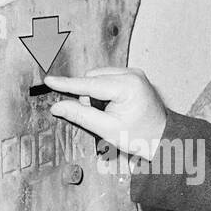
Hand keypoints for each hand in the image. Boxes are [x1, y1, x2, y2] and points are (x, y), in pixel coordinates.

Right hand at [45, 68, 166, 160]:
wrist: (162, 138)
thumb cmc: (138, 136)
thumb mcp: (106, 129)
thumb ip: (80, 115)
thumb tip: (56, 107)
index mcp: (128, 86)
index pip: (90, 84)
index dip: (67, 84)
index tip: (49, 81)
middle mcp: (132, 74)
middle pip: (92, 79)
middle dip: (88, 97)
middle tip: (101, 117)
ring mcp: (134, 73)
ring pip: (97, 78)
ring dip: (95, 95)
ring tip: (110, 113)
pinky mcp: (133, 75)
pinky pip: (106, 78)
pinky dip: (103, 92)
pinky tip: (114, 106)